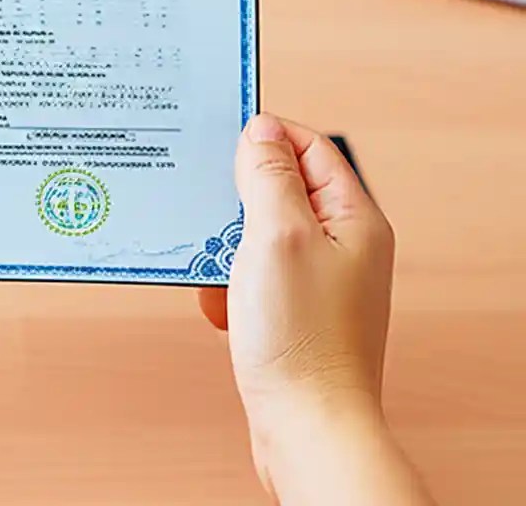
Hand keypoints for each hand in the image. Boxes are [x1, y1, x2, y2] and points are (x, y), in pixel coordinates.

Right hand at [199, 114, 432, 504]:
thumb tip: (261, 130)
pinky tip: (223, 311)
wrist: (307, 428)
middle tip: (204, 211)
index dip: (264, 137)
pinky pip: (252, 278)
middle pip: (280, 191)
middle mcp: (343, 246)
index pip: (309, 147)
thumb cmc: (300, 339)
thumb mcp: (277, 237)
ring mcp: (319, 282)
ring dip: (226, 250)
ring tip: (217, 275)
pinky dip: (228, 287)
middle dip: (234, 203)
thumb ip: (269, 177)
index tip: (217, 136)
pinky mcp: (295, 314)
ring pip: (258, 237)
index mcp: (354, 218)